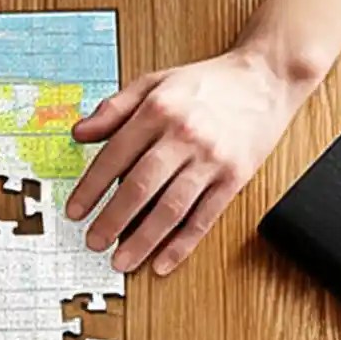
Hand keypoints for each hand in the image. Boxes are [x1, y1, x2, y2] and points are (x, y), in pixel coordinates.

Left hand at [66, 49, 307, 274]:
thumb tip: (78, 133)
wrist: (266, 77)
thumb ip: (114, 108)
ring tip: (121, 261)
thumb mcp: (154, 82)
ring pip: (171, 207)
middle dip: (112, 220)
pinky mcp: (235, 177)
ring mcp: (212, 159)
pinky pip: (205, 217)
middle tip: (93, 242)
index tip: (74, 211)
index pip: (114, 156)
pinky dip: (183, 244)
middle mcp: (184, 135)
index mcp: (158, 110)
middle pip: (140, 186)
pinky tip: (163, 262)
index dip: (91, 188)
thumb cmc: (207, 83)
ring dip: (143, 240)